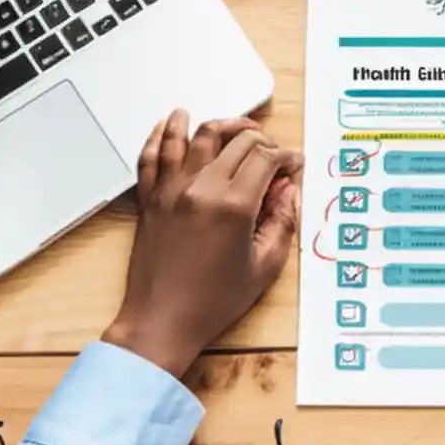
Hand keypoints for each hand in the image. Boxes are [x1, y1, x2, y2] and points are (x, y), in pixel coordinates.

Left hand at [101, 110, 303, 377]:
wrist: (162, 320)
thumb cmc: (213, 302)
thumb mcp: (264, 266)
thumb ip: (281, 221)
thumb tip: (287, 190)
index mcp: (234, 206)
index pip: (266, 158)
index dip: (286, 156)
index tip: (294, 164)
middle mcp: (201, 189)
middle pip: (235, 139)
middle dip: (261, 138)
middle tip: (272, 150)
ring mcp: (171, 190)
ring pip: (195, 135)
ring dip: (218, 123)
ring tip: (232, 123)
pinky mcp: (150, 198)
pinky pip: (153, 154)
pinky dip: (163, 134)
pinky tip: (174, 123)